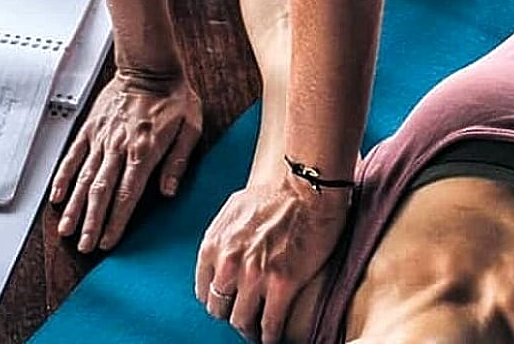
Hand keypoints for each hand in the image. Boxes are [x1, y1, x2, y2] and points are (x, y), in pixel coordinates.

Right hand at [51, 66, 201, 251]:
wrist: (150, 66)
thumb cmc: (174, 96)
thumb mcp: (191, 128)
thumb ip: (179, 161)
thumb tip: (168, 192)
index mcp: (145, 151)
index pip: (127, 195)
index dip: (116, 221)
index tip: (107, 242)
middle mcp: (119, 147)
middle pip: (101, 192)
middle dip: (92, 222)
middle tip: (84, 245)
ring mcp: (102, 138)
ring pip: (84, 178)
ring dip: (75, 206)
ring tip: (67, 229)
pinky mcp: (90, 128)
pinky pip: (73, 156)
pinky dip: (64, 177)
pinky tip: (58, 196)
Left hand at [196, 174, 350, 343]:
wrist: (308, 185)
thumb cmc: (276, 193)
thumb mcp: (233, 210)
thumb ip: (223, 239)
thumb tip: (223, 257)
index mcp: (213, 245)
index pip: (205, 290)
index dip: (219, 299)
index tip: (230, 303)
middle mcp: (228, 263)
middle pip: (220, 309)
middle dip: (232, 314)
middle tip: (245, 317)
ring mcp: (255, 275)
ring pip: (241, 321)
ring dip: (250, 329)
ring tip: (258, 332)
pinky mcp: (283, 283)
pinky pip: (270, 324)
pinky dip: (270, 336)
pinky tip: (273, 338)